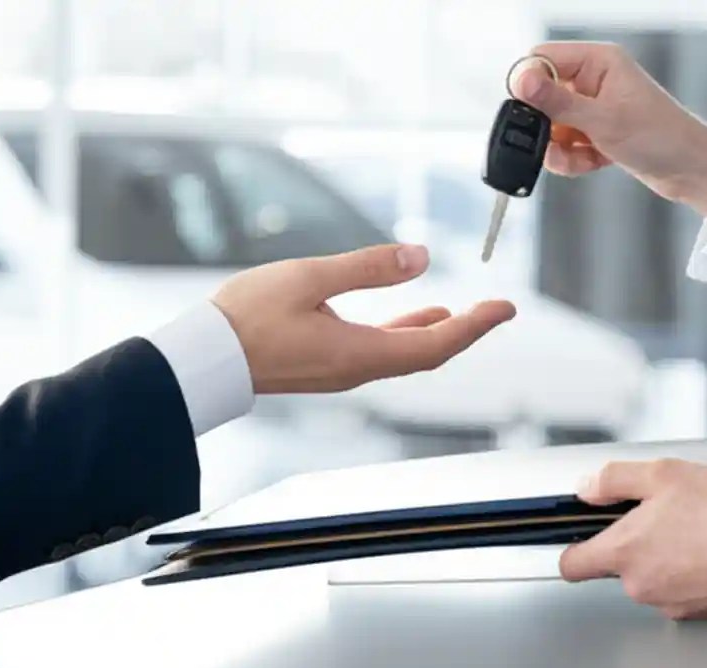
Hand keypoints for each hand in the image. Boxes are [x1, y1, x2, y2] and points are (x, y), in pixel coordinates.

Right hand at [212, 244, 515, 393]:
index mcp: (360, 353)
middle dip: (466, 330)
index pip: (436, 345)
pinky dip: (405, 334)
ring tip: (459, 313)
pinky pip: (380, 352)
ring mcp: (342, 370)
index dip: (475, 326)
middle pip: (428, 354)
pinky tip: (408, 318)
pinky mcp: (326, 365)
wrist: (202, 360)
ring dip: (436, 332)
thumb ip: (366, 268)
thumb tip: (418, 257)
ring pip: (404, 354)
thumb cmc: (245, 319)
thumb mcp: (309, 278)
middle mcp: (357, 370)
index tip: (504, 309)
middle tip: (496, 311)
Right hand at [511, 42, 706, 222]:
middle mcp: (595, 80)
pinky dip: (574, 158)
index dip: (529, 85)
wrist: (691, 171)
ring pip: (553, 126)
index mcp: (599, 61)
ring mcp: (596, 107)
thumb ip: (556, 102)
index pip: (544, 58)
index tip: (529, 113)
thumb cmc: (660, 138)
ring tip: (579, 158)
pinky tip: (593, 163)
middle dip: (546, 127)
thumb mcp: (601, 120)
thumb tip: (520, 82)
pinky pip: (567, 143)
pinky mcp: (599, 132)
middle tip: (556, 144)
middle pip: (544, 96)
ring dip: (560, 148)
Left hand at [560, 459, 706, 619]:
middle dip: (635, 544)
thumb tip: (586, 489)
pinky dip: (689, 574)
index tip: (582, 537)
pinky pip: (681, 591)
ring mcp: (670, 603)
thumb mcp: (661, 473)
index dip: (574, 549)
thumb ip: (613, 480)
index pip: (572, 566)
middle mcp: (641, 586)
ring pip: (652, 579)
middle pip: (619, 568)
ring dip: (664, 559)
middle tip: (663, 516)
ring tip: (694, 530)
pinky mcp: (700, 613)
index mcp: (623, 552)